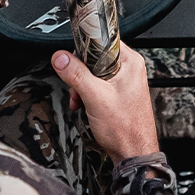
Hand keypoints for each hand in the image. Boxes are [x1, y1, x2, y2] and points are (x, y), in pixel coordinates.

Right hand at [52, 44, 159, 159]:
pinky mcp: (119, 93)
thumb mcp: (95, 97)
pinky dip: (88, 95)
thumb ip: (76, 75)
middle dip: (80, 74)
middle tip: (78, 90)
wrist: (133, 153)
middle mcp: (129, 68)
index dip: (84, 51)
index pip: (101, 41)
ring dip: (82, 87)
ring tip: (81, 102)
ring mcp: (125, 81)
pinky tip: (86, 106)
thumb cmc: (125, 128)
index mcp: (130, 61)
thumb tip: (60, 58)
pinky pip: (97, 85)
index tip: (74, 62)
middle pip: (94, 58)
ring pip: (93, 73)